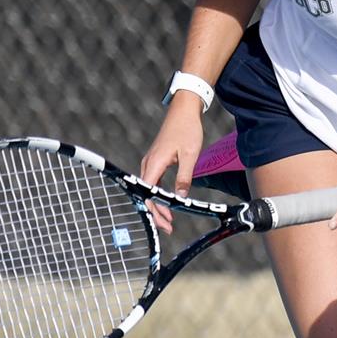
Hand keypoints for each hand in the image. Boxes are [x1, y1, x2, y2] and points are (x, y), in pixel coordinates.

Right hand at [139, 93, 204, 233]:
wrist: (184, 109)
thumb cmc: (187, 129)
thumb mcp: (189, 155)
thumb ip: (183, 178)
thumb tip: (180, 199)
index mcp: (154, 163)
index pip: (149, 194)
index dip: (156, 211)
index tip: (166, 223)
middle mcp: (148, 163)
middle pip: (146, 194)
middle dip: (156, 212)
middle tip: (169, 227)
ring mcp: (150, 162)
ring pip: (149, 189)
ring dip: (157, 205)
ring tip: (168, 219)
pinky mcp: (156, 161)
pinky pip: (153, 182)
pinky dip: (159, 195)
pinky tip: (167, 203)